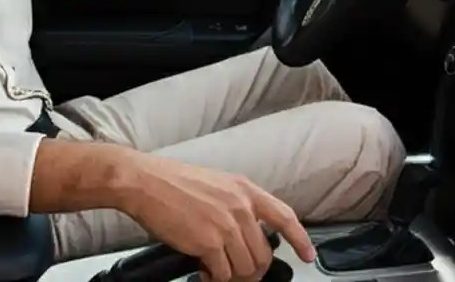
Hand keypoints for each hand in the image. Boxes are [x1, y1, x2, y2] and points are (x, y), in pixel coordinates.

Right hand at [120, 154, 315, 281]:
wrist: (145, 182)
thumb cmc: (173, 182)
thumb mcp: (216, 184)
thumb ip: (236, 206)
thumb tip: (244, 237)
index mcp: (245, 189)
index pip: (285, 216)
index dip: (301, 239)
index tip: (309, 256)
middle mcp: (241, 207)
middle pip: (264, 254)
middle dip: (252, 271)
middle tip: (235, 275)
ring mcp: (226, 225)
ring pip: (246, 269)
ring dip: (232, 278)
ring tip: (215, 272)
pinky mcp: (209, 243)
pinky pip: (223, 274)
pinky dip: (214, 279)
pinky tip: (202, 273)